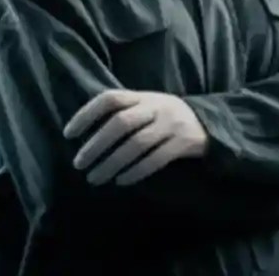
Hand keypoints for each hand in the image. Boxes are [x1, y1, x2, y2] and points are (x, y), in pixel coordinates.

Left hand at [63, 89, 208, 186]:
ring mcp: (171, 124)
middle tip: (79, 163)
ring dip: (112, 163)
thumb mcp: (148, 107)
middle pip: (121, 123)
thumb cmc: (166, 118)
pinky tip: (121, 181)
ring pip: (136, 144)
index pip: (110, 98)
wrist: (210, 123)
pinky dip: (136, 172)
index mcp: (143, 96)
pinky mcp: (183, 143)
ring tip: (95, 178)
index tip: (69, 134)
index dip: (87, 114)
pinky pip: (155, 159)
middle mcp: (156, 107)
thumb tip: (86, 135)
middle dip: (96, 145)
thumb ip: (124, 113)